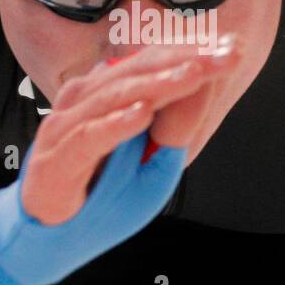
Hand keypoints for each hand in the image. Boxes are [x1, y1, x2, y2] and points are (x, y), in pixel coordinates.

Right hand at [20, 35, 239, 224]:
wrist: (51, 236)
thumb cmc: (99, 195)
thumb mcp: (152, 166)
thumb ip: (175, 131)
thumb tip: (203, 89)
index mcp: (109, 94)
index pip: (155, 64)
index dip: (194, 54)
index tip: (233, 48)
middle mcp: (87, 101)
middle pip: (139, 72)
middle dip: (186, 61)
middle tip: (225, 55)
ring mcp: (68, 128)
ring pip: (115, 96)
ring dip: (157, 85)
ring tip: (194, 75)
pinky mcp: (56, 161)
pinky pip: (88, 137)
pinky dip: (115, 125)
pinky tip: (142, 115)